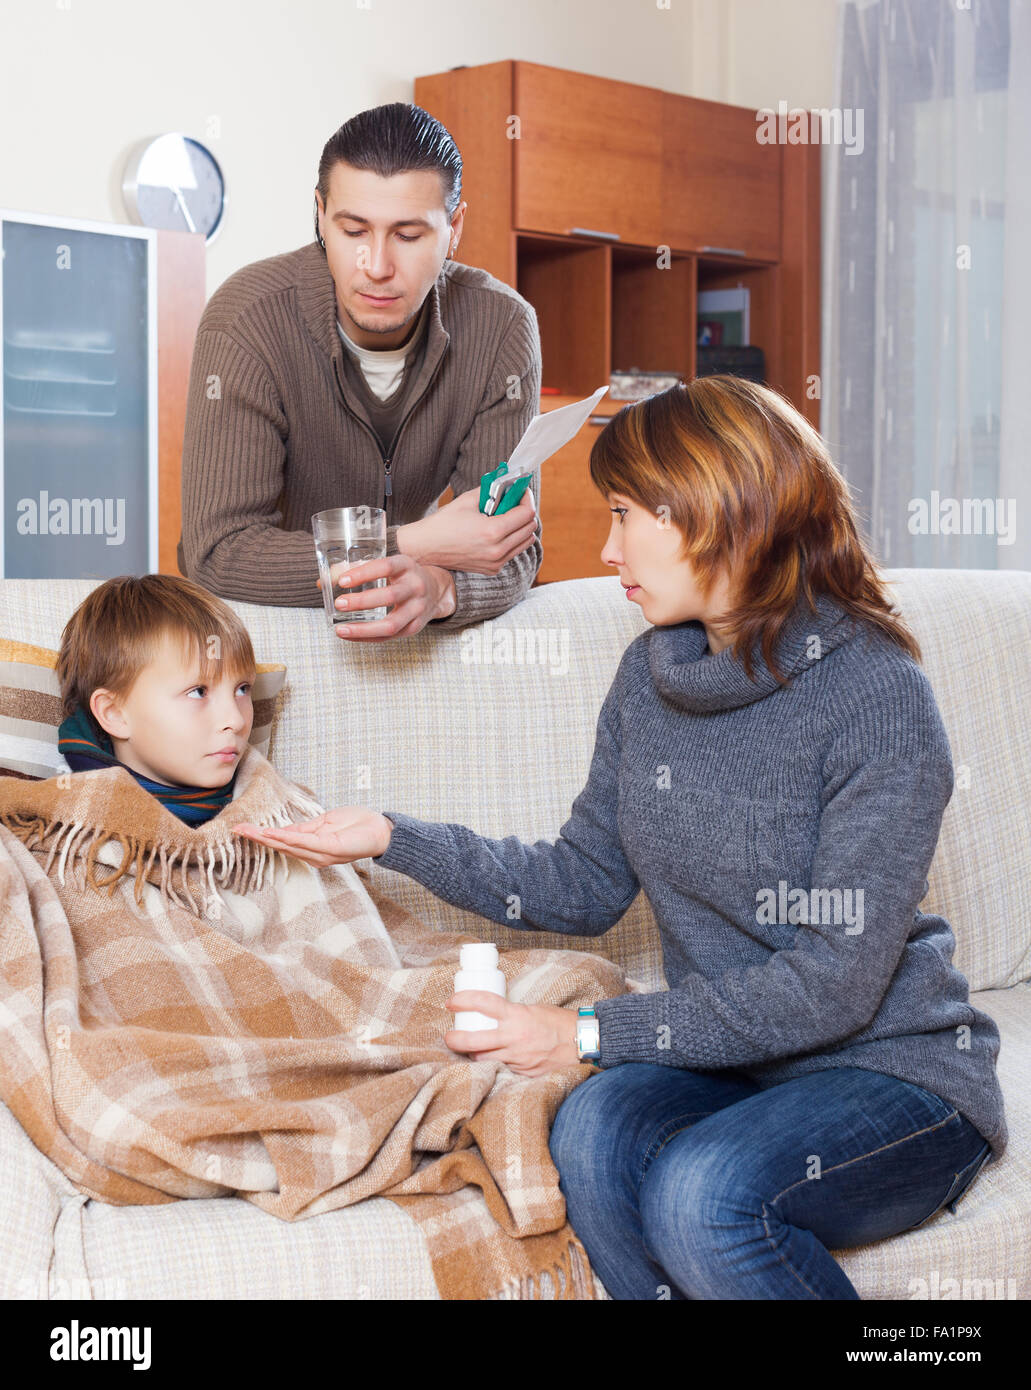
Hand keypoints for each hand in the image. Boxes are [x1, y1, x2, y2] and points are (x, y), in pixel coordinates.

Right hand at [232, 806, 391, 864]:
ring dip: (266, 838)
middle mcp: (313, 854)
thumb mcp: (327, 822)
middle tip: (236, 830)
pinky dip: (286, 838)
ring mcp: (320, 854)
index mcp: (311, 846)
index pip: (282, 840)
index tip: (241, 828)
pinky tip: (272, 834)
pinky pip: (304, 843)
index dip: (262, 835)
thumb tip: (286, 829)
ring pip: (288, 845)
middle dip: (257, 837)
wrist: (381, 830)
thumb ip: (307, 828)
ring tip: (247, 831)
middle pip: (280, 845)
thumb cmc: (357, 825)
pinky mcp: (329, 849)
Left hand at [316, 553, 454, 640]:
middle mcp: (416, 586)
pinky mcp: (415, 627)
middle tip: (339, 604)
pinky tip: (350, 635)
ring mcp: (418, 609)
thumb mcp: (387, 565)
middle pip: (389, 597)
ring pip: (391, 624)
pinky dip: (368, 638)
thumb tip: (322, 582)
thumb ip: (356, 569)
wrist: (436, 590)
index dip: (363, 573)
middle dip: (361, 602)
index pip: (385, 567)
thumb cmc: (402, 576)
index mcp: (406, 565)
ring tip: (340, 629)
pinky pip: (390, 637)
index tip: (342, 581)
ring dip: (363, 629)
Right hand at [401, 485, 537, 575]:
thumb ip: (492, 490)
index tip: (521, 491)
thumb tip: (508, 482)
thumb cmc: (443, 523)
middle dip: (525, 511)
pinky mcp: (493, 569)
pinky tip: (497, 532)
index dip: (526, 498)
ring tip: (506, 517)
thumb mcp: (467, 501)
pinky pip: (513, 552)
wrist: (425, 548)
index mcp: (493, 531)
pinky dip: (512, 540)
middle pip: (530, 528)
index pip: (527, 513)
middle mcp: (498, 550)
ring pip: (526, 541)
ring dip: (521, 527)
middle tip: (514, 501)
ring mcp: (496, 563)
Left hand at [444, 993, 581, 1077]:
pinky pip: (502, 1069)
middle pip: (473, 1040)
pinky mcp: (523, 1073)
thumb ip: (512, 1014)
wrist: (582, 1042)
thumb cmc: (559, 1022)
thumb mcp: (532, 1010)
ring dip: (473, 1055)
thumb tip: (492, 1016)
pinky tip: (491, 1061)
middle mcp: (514, 1037)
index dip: (463, 1000)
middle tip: (448, 1036)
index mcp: (517, 1015)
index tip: (452, 1001)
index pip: (483, 1003)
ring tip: (468, 1050)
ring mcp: (517, 1058)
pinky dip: (494, 1065)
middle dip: (455, 1039)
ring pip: (484, 1059)